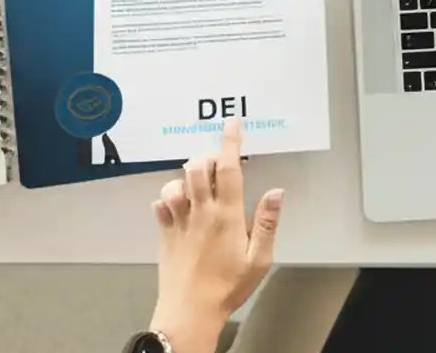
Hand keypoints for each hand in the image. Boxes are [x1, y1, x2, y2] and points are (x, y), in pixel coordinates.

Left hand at [149, 119, 283, 352]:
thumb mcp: (260, 259)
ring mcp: (178, 222)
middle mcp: (200, 213)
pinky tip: (178, 207)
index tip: (232, 124)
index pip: (227, 169)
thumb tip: (276, 192)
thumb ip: (267, 222)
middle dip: (206, 157)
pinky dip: (168, 199)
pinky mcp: (164, 234)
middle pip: (195, 167)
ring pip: (174, 183)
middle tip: (218, 165)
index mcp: (226, 216)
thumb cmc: (228, 287)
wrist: (189, 312)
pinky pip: (159, 205)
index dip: (230, 142)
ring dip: (186, 179)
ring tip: (199, 188)